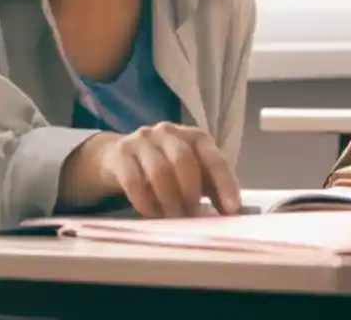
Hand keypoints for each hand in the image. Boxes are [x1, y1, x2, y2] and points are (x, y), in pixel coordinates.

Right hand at [62, 123, 241, 217]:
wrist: (118, 157)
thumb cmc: (166, 169)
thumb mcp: (192, 175)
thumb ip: (213, 190)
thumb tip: (233, 213)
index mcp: (194, 136)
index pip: (213, 158)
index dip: (225, 183)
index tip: (232, 209)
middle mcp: (168, 132)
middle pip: (183, 160)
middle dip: (190, 192)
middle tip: (192, 216)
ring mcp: (142, 140)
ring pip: (159, 171)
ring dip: (169, 201)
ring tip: (173, 218)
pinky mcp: (120, 153)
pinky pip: (134, 182)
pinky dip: (146, 203)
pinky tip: (152, 213)